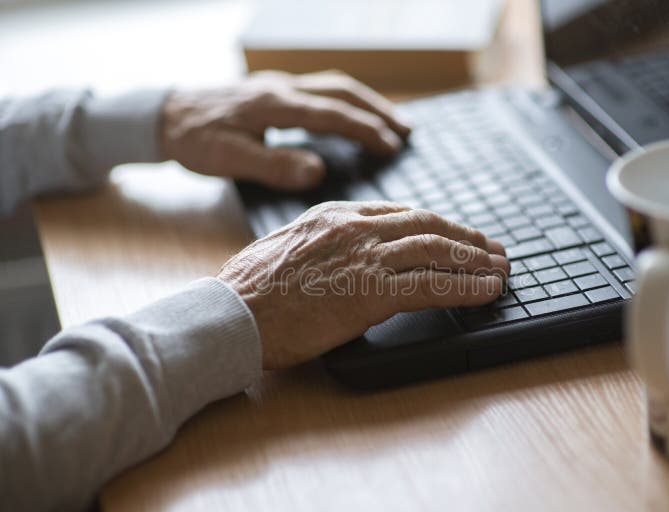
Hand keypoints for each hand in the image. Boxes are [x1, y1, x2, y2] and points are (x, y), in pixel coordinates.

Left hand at [160, 70, 410, 190]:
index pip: (331, 113)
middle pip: (341, 90)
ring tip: (391, 122)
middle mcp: (281, 88)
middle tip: (406, 131)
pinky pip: (320, 89)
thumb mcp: (227, 159)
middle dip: (377, 110)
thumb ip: (273, 165)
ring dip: (366, 102)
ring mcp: (278, 86)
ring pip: (333, 86)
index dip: (365, 129)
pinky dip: (345, 101)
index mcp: (274, 104)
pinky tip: (351, 116)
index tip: (392, 146)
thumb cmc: (193, 139)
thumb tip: (317, 171)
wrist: (163, 114)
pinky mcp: (273, 91)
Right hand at [218, 201, 508, 368]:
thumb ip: (322, 244)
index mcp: (335, 214)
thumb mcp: (287, 248)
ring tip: (499, 267)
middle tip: (491, 247)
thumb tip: (342, 256)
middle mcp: (356, 227)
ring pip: (437, 249)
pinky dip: (466, 285)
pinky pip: (432, 284)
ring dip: (475, 258)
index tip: (454, 233)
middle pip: (428, 224)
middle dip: (466, 235)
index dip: (436, 224)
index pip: (400, 212)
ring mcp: (366, 256)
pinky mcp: (372, 291)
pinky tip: (485, 289)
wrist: (233, 314)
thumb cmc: (249, 290)